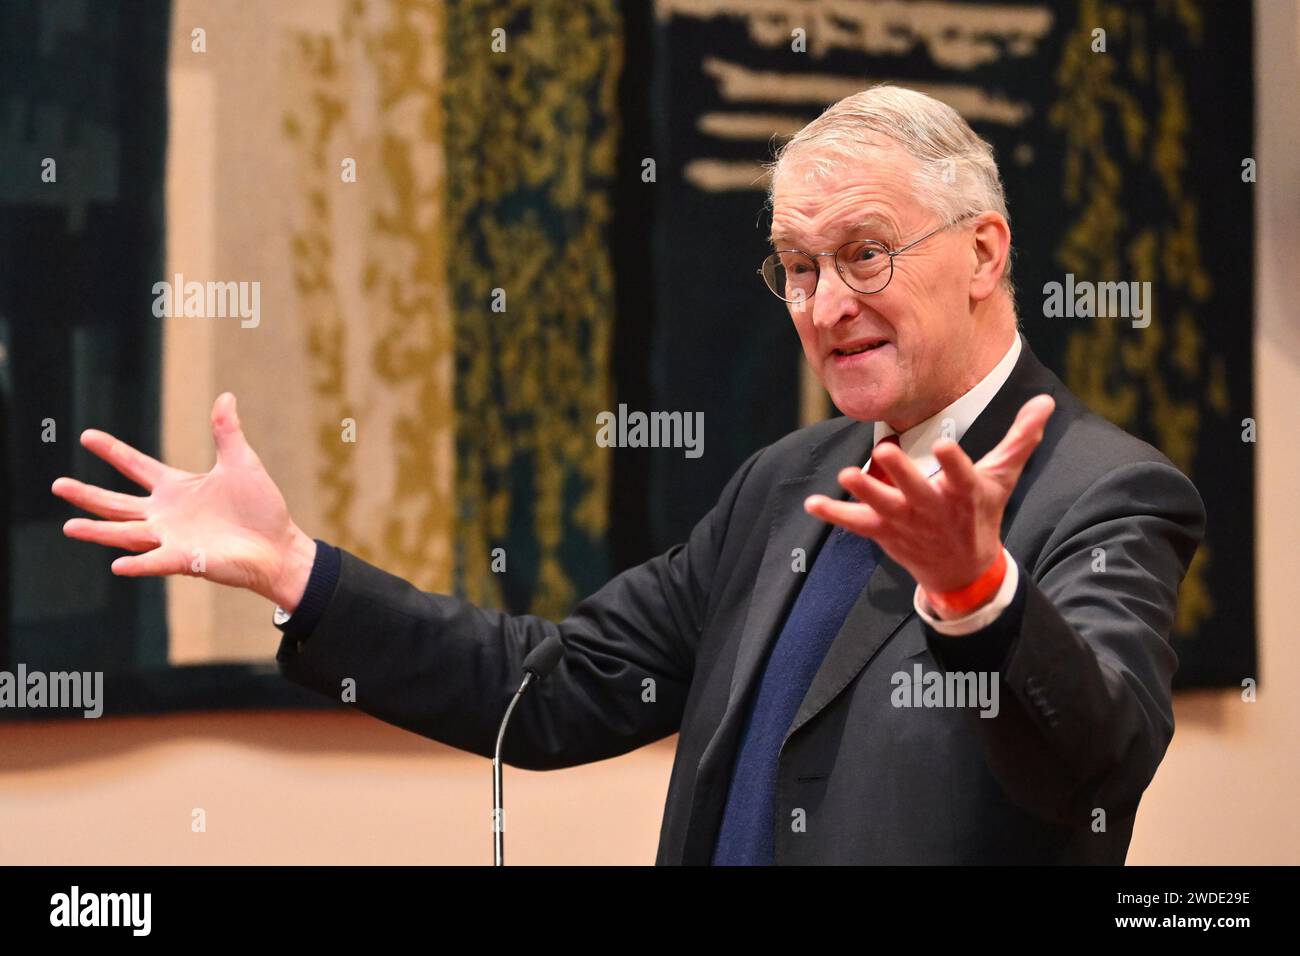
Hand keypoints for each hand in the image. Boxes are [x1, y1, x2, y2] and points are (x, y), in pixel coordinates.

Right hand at [51, 393, 316, 610]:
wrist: (279, 546)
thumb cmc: (260, 508)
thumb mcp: (241, 462)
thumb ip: (227, 432)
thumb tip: (226, 397)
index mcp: (176, 489)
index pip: (136, 466)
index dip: (113, 451)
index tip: (87, 435)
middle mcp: (166, 514)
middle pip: (117, 504)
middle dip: (87, 495)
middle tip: (57, 485)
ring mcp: (173, 538)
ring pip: (126, 534)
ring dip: (98, 531)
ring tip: (70, 527)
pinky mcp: (186, 559)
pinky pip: (157, 562)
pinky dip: (139, 563)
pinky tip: (117, 564)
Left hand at [804, 395, 1055, 597]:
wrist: (964, 571)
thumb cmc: (981, 514)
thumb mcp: (1002, 478)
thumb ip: (1021, 439)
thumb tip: (1045, 402)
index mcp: (963, 493)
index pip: (960, 474)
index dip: (952, 461)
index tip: (942, 445)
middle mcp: (933, 508)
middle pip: (916, 490)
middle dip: (901, 473)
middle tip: (884, 451)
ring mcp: (906, 522)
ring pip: (882, 507)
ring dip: (864, 492)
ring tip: (846, 475)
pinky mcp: (884, 533)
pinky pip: (856, 525)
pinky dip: (834, 515)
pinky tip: (812, 504)